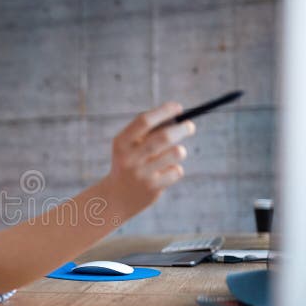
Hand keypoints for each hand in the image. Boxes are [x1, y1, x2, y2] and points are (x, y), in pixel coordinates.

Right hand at [103, 102, 195, 218]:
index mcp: (121, 142)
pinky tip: (164, 174)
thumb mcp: (129, 146)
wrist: (116, 197)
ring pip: (176, 153)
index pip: (144, 121)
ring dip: (179, 151)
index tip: (178, 108)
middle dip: (183, 129)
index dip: (164, 111)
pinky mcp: (153, 188)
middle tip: (190, 127)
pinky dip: (175, 170)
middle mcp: (129, 157)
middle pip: (165, 136)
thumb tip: (177, 117)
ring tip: (174, 154)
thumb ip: (148, 132)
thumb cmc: (128, 164)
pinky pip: (176, 171)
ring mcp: (141, 174)